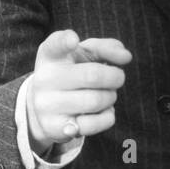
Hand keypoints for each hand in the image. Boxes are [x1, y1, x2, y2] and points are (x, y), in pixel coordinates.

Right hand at [26, 30, 131, 151]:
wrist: (45, 108)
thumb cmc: (74, 74)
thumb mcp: (86, 55)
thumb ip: (107, 47)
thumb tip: (125, 56)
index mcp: (51, 56)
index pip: (55, 45)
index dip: (65, 41)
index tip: (74, 40)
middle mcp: (44, 79)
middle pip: (94, 76)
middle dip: (116, 77)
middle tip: (116, 78)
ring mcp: (47, 105)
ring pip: (97, 101)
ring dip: (111, 97)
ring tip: (105, 95)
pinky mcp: (55, 128)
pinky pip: (96, 123)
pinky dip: (108, 116)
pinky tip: (100, 112)